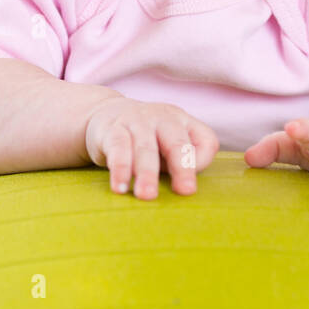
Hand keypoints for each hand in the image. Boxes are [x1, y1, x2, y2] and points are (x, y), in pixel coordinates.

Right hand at [85, 96, 218, 199]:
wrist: (103, 113)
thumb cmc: (145, 139)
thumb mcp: (167, 146)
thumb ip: (179, 164)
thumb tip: (184, 193)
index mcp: (183, 122)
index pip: (205, 141)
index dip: (201, 162)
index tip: (189, 186)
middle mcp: (163, 118)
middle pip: (177, 143)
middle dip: (182, 167)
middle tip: (184, 190)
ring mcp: (137, 121)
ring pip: (145, 147)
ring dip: (147, 173)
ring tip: (146, 195)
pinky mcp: (112, 129)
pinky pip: (118, 148)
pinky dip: (120, 169)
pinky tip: (120, 188)